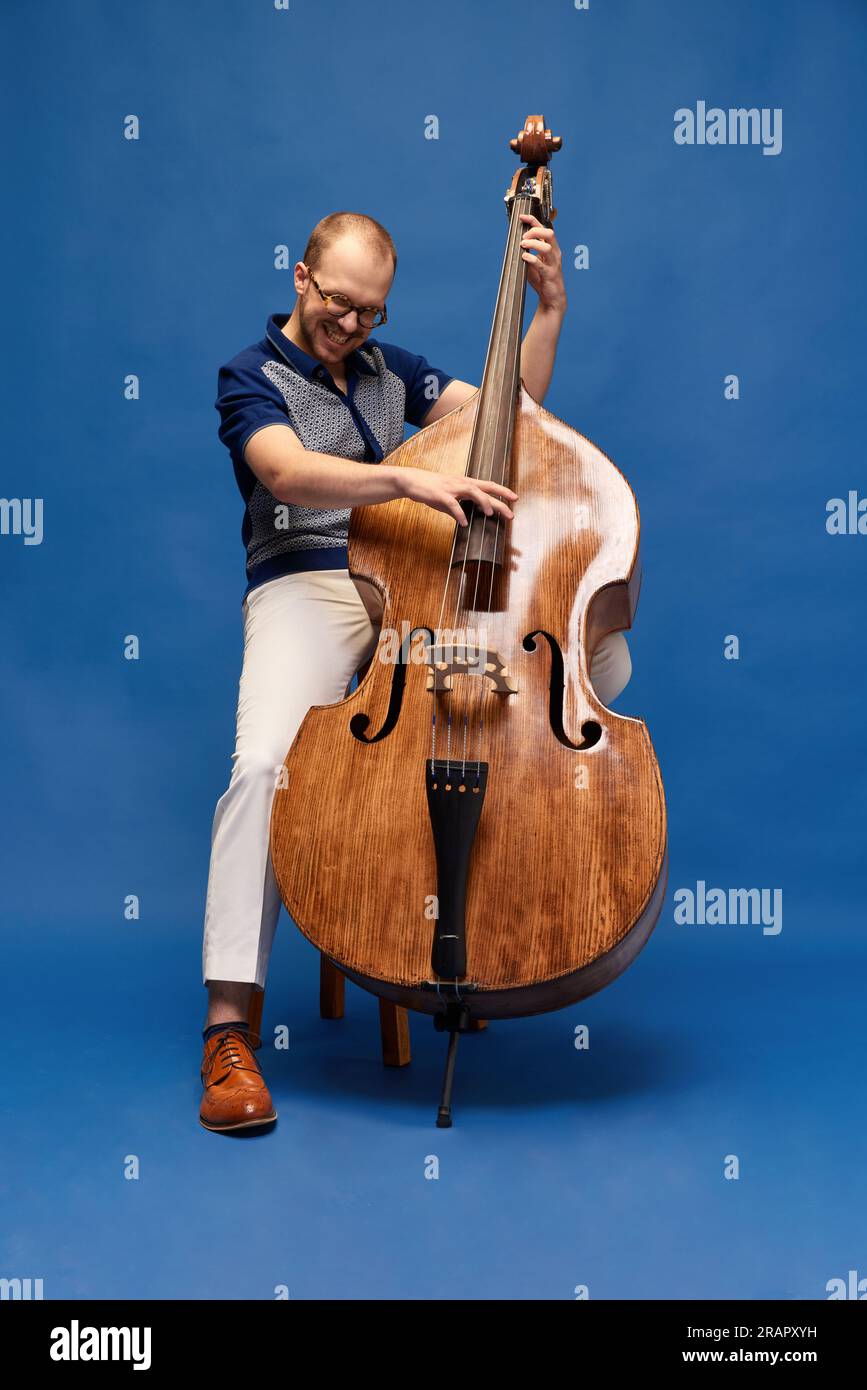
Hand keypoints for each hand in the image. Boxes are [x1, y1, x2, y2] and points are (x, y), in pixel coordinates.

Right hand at [398, 469, 516, 525]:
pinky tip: (463, 523)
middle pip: (485, 488)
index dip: (502, 491)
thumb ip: (457, 509)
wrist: (411, 481)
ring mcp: (451, 488)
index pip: (488, 485)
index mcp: (465, 483)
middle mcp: (461, 483)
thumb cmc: (430, 489)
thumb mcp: (447, 501)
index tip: (515, 499)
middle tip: (511, 513)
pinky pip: (452, 504)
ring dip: (483, 502)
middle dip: (500, 499)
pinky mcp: (440, 494)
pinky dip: (459, 514)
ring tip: (490, 514)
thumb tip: (463, 520)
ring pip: (472, 491)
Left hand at [519, 213, 565, 313]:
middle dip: (534, 231)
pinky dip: (532, 259)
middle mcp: (554, 253)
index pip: (544, 229)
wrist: (552, 298)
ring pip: (547, 246)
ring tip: (522, 246)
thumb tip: (515, 244)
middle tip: (523, 238)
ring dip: (533, 243)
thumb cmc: (543, 280)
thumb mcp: (533, 263)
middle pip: (549, 233)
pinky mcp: (550, 275)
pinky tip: (524, 257)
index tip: (521, 217)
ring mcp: (554, 264)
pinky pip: (542, 264)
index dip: (533, 220)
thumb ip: (527, 253)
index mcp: (551, 248)